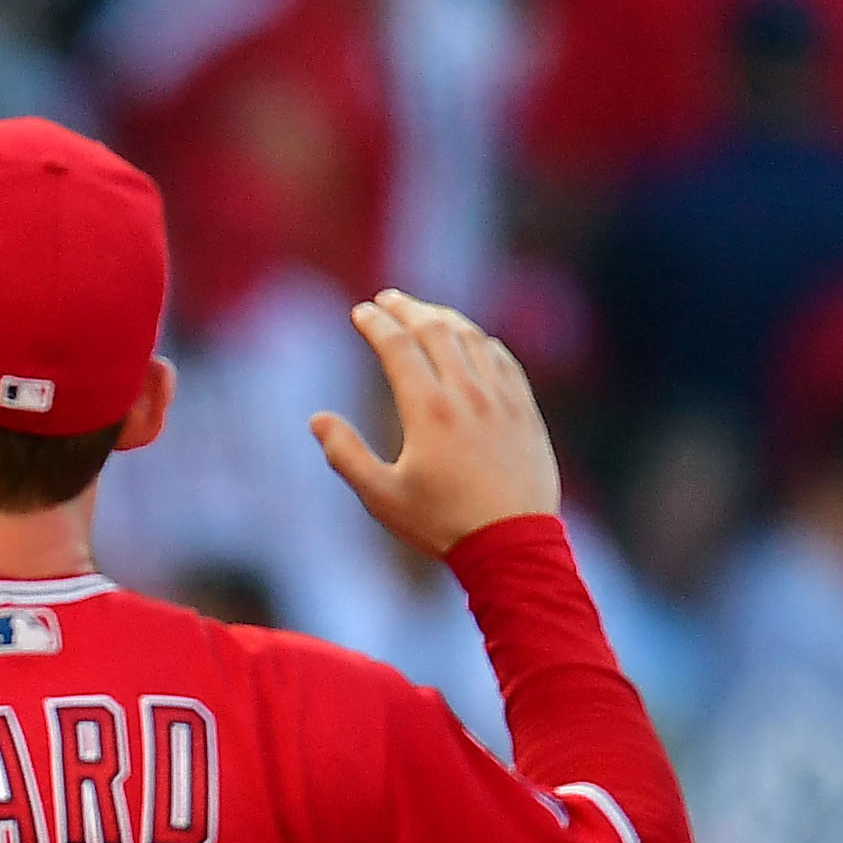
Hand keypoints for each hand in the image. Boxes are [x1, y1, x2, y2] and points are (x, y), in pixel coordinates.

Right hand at [310, 289, 560, 557]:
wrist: (513, 543)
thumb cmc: (441, 524)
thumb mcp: (381, 497)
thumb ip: (345, 456)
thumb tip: (317, 420)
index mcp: (427, 410)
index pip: (398, 347)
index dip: (376, 324)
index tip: (360, 312)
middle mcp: (466, 393)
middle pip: (436, 330)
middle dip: (408, 308)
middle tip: (388, 299)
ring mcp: (501, 398)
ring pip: (472, 338)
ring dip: (444, 318)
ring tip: (424, 312)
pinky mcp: (524, 410)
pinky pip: (503, 359)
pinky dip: (482, 340)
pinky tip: (473, 340)